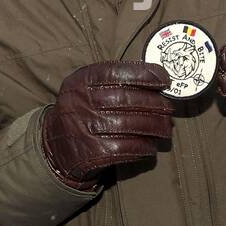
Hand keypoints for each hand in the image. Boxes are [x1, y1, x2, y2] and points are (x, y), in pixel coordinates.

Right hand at [42, 61, 174, 190]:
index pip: (116, 73)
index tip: (165, 80)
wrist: (55, 146)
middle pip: (126, 100)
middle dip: (155, 104)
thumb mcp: (88, 87)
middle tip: (169, 109)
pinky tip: (150, 146)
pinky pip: (125, 148)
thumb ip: (115, 81)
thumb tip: (158, 80)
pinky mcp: (90, 153)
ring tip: (165, 129)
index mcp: (81, 80)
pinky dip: (143, 147)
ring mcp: (84, 128)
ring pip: (129, 125)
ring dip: (154, 127)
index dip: (144, 75)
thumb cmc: (83, 110)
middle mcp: (80, 102)